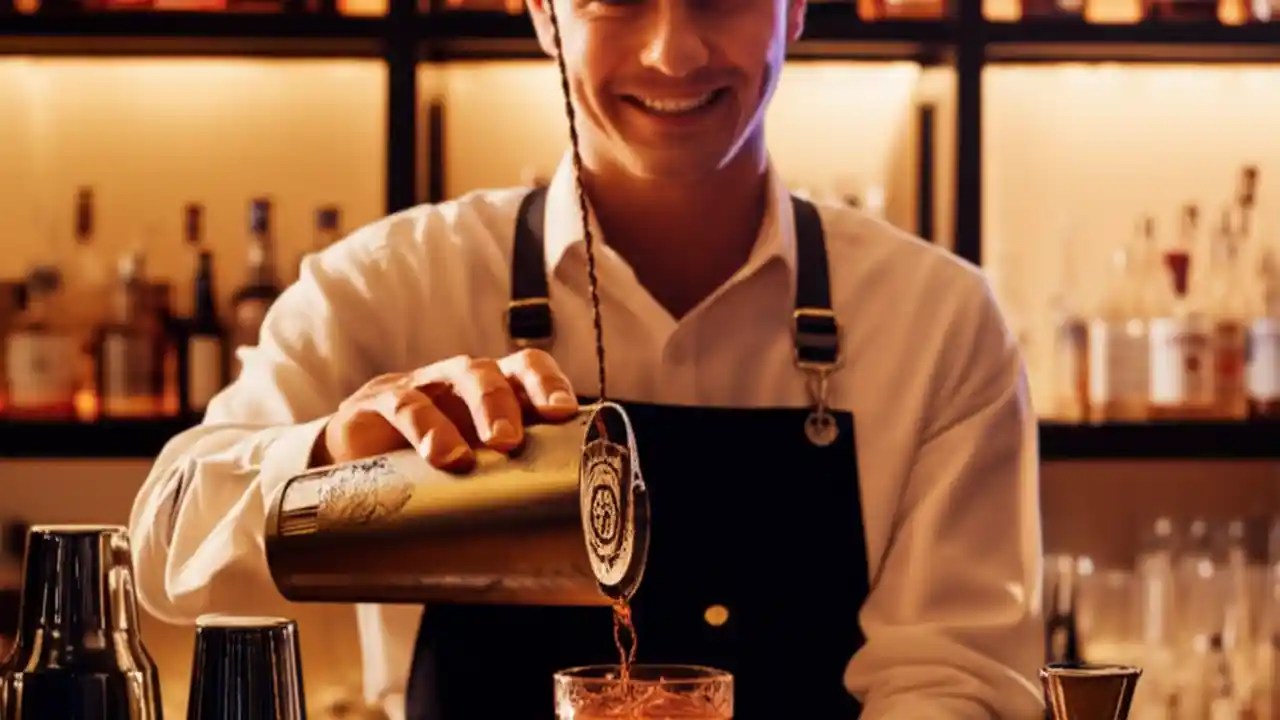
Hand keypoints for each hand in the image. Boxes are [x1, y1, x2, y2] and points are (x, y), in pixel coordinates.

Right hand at [312, 349, 578, 471]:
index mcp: (493, 391)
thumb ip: (509, 483)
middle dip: (505, 402)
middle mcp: (461, 380)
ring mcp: (422, 385)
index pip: (526, 367)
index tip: (564, 413)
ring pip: (455, 377)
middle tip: (511, 441)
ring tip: (466, 458)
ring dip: (465, 412)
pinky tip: (435, 455)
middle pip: (491, 371)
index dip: (548, 383)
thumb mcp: (473, 470)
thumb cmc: (431, 467)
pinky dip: (422, 427)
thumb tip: (561, 531)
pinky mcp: (379, 401)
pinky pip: (403, 402)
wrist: (352, 464)